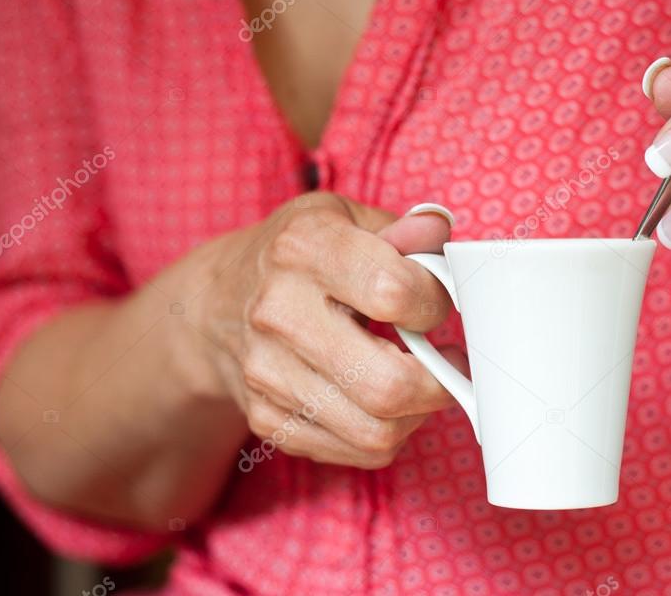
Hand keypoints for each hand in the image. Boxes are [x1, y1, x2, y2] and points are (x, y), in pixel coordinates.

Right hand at [195, 193, 459, 468]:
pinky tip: (386, 401)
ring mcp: (268, 373)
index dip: (435, 302)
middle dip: (440, 382)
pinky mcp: (268, 419)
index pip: (393, 292)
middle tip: (452, 364)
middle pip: (387, 383)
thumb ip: (402, 230)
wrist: (218, 303)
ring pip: (376, 431)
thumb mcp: (346, 218)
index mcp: (304, 248)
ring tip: (422, 382)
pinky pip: (357, 451)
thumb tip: (437, 236)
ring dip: (418, 413)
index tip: (437, 302)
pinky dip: (388, 433)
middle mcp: (278, 312)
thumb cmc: (300, 257)